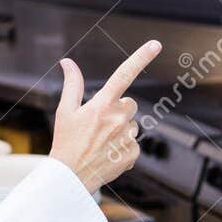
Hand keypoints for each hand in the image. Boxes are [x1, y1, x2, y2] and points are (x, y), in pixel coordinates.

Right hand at [48, 41, 159, 191]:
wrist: (71, 177)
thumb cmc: (66, 142)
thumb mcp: (65, 111)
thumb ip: (71, 84)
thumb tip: (67, 62)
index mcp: (102, 104)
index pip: (124, 74)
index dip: (141, 57)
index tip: (156, 44)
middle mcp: (118, 118)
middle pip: (129, 104)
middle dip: (118, 109)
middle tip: (99, 124)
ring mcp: (127, 136)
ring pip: (132, 125)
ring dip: (120, 129)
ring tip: (101, 142)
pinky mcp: (133, 153)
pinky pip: (133, 143)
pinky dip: (123, 147)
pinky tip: (107, 154)